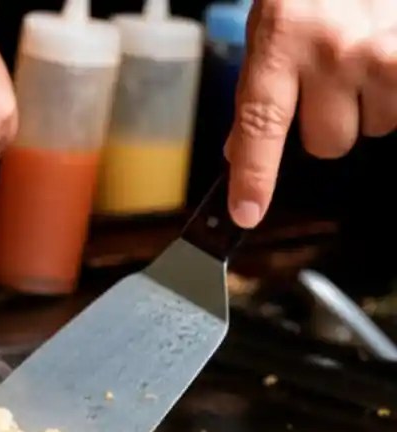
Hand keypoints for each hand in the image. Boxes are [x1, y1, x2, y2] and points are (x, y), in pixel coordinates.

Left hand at [226, 0, 396, 227]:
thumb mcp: (269, 31)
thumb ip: (257, 92)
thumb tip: (238, 153)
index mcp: (280, 44)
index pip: (261, 125)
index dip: (255, 176)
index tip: (247, 212)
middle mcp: (330, 52)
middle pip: (327, 142)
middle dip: (328, 123)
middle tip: (330, 85)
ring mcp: (377, 54)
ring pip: (373, 128)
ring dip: (370, 104)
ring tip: (362, 64)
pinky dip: (392, 95)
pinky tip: (384, 68)